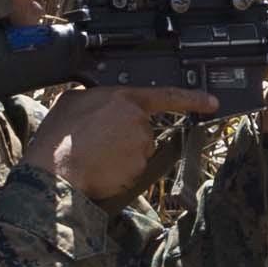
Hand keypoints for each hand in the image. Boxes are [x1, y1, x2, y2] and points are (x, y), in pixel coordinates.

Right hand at [29, 83, 218, 202]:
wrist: (56, 170)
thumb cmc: (59, 136)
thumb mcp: (72, 100)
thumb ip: (96, 97)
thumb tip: (99, 102)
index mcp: (124, 99)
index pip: (166, 96)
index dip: (192, 99)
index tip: (211, 102)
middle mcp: (138, 121)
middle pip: (142, 129)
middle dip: (124, 135)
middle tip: (96, 140)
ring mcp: (141, 147)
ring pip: (137, 151)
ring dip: (120, 154)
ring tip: (93, 154)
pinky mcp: (139, 170)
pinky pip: (133, 170)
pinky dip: (120, 171)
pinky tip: (100, 168)